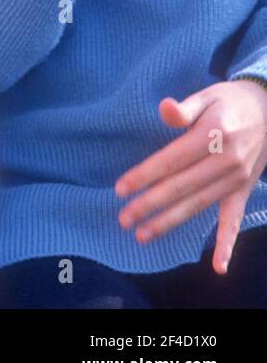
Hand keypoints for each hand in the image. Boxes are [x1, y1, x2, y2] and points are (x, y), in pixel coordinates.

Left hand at [116, 80, 266, 272]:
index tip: (121, 189)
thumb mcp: (207, 96)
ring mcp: (236, 179)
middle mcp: (226, 162)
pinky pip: (233, 219)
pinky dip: (226, 243)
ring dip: (170, 222)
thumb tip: (165, 108)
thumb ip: (184, 108)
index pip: (172, 161)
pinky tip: (217, 266)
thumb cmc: (229, 102)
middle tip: (123, 219)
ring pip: (198, 205)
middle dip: (149, 205)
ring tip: (142, 235)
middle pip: (181, 187)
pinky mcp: (242, 190)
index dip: (145, 175)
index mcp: (213, 136)